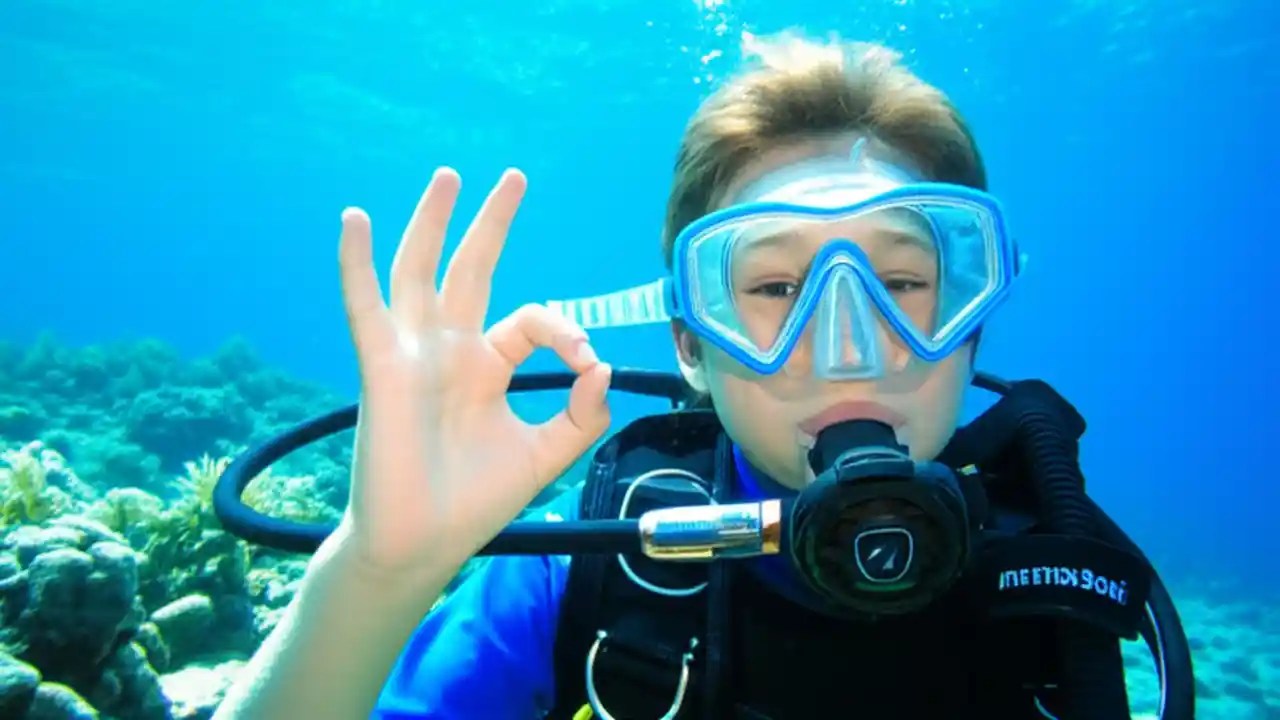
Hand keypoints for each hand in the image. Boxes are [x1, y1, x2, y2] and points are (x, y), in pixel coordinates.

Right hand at [332, 167, 611, 578]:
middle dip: (491, 224)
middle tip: (513, 177)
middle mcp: (450, 350)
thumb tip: (602, 366)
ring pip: (419, 272)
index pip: (531, 321)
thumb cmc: (475, 502)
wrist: (422, 542)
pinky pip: (364, 306)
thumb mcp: (546, 454)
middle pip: (471, 271)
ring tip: (448, 176)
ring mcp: (413, 353)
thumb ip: (582, 414)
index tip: (586, 363)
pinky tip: (353, 220)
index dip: (565, 331)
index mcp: (487, 366)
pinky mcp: (381, 366)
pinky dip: (355, 263)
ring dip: (432, 223)